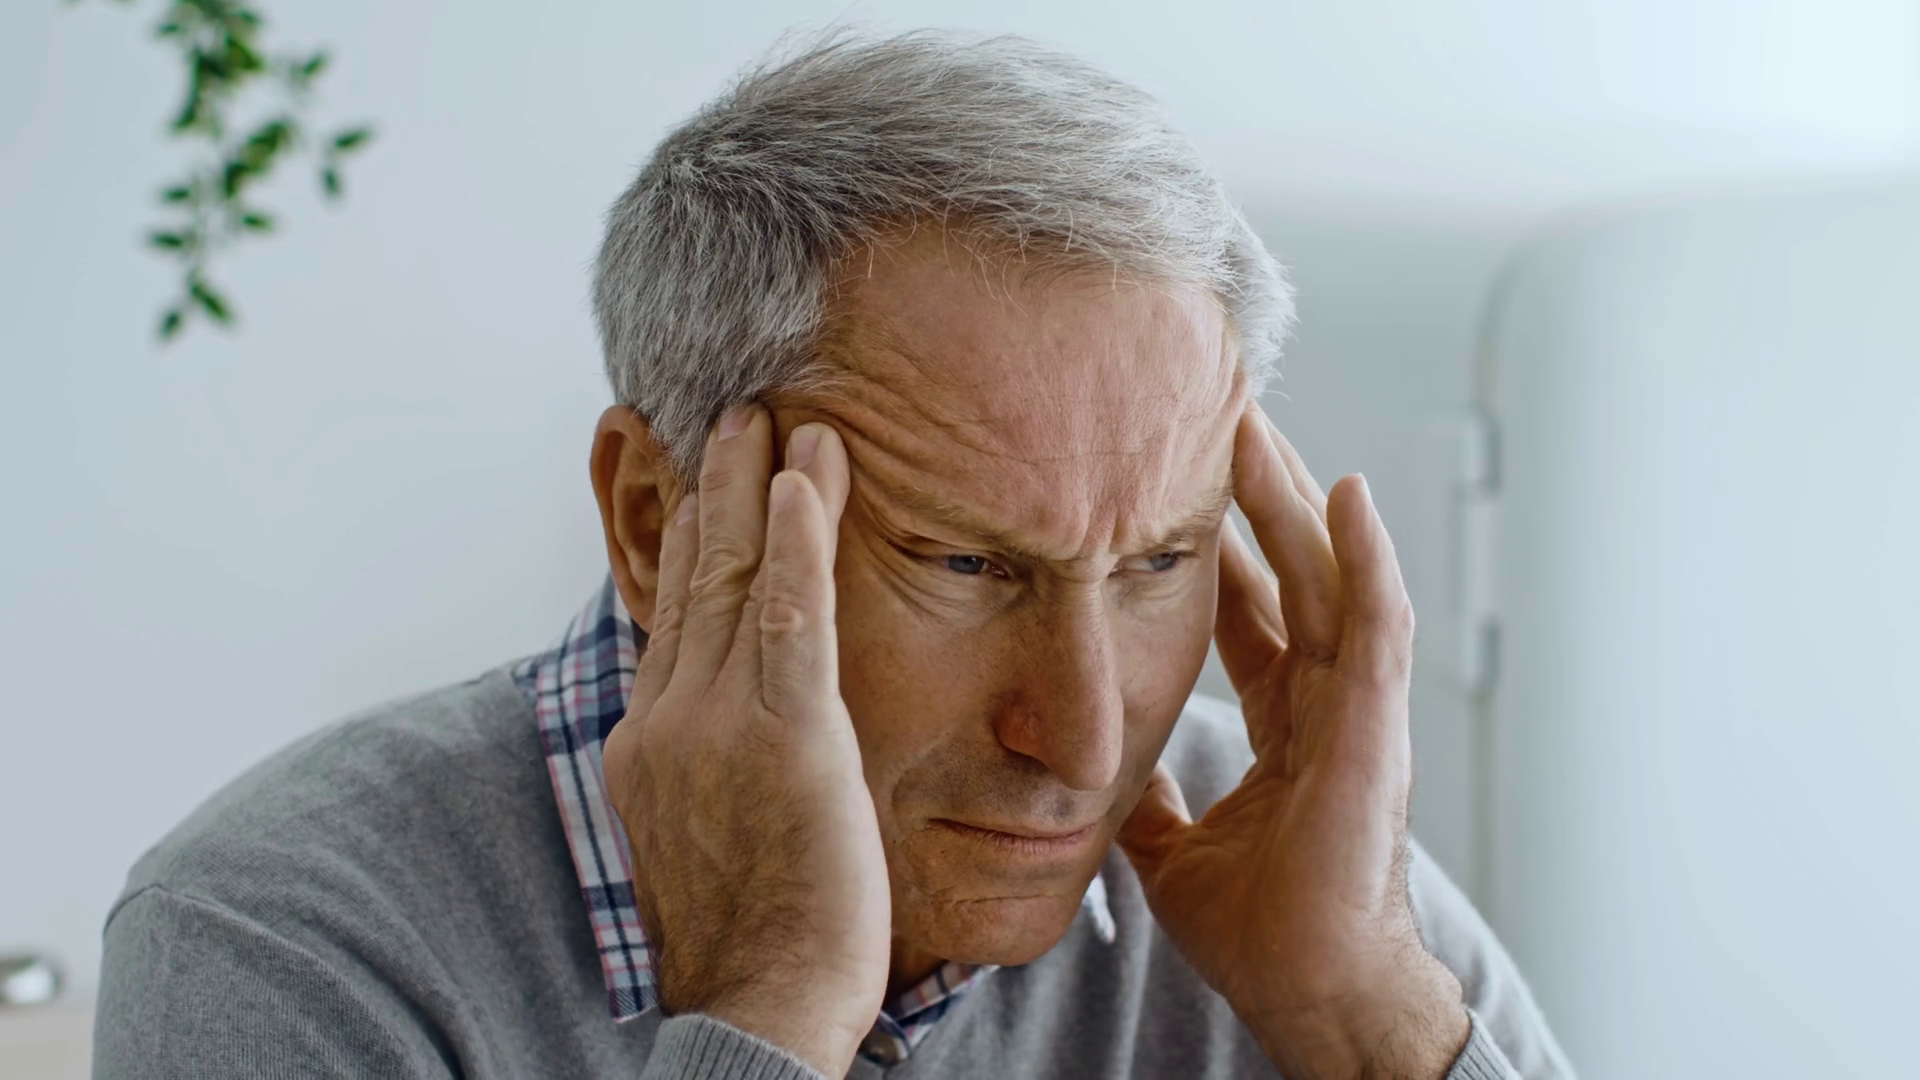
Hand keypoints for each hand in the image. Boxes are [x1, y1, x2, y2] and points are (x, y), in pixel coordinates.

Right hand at [602, 407, 888, 1076]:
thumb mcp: (708, 835)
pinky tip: (805, 478)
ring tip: (772, 413)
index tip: (709, 483)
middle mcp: (670, 720)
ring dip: (757, 486)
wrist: (757, 1007)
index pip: (674, 618)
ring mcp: (721, 724)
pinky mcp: (787, 738)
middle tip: (735, 412)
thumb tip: (731, 736)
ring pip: (735, 578)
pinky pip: (789, 619)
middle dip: (717, 488)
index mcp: (651, 743)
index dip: (693, 542)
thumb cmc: (754, 938)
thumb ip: (712, 767)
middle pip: (694, 578)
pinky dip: (796, 542)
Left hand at [1117, 409, 1469, 1079]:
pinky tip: (1345, 494)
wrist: (1309, 989)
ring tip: (1261, 427)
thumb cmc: (1265, 930)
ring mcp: (1357, 710)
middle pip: (1295, 574)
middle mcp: (1327, 703)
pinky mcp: (1374, 727)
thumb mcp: (1176, 846)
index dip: (1228, 551)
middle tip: (1224, 423)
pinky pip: (1374, 624)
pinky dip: (1364, 556)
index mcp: (1288, 725)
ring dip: (1299, 500)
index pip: (1256, 613)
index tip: (1186, 491)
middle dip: (1260, 499)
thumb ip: (1151, 798)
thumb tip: (1105, 775)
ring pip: (1331, 577)